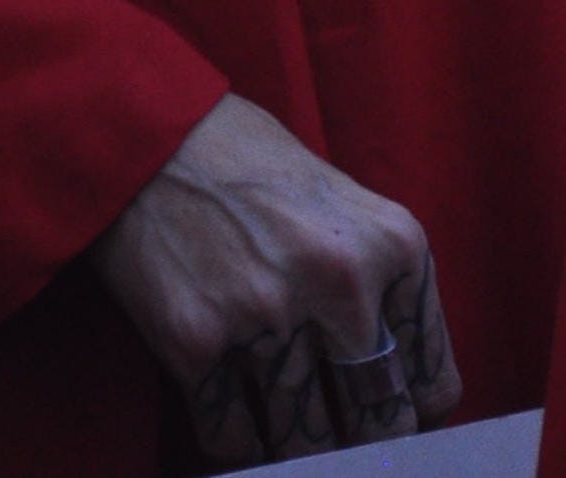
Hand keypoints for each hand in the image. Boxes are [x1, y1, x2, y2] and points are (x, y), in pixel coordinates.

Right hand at [93, 93, 461, 461]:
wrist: (131, 123)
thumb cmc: (236, 153)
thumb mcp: (335, 195)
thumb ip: (376, 276)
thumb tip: (402, 373)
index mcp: (390, 244)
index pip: (433, 382)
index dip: (409, 406)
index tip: (382, 410)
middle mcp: (339, 284)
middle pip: (378, 421)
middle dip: (358, 434)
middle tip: (334, 424)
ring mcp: (266, 316)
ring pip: (307, 442)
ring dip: (293, 440)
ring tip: (277, 417)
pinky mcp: (195, 341)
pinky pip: (234, 438)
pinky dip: (235, 437)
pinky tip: (229, 406)